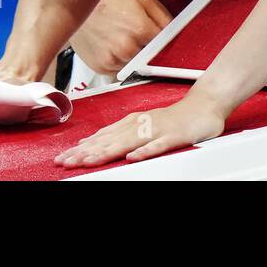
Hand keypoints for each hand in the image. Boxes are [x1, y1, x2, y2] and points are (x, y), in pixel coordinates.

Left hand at [53, 93, 226, 167]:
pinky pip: (158, 145)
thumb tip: (90, 142)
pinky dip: (144, 151)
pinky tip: (132, 158)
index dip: (81, 149)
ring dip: (107, 151)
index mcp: (131, 123)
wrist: (204, 105)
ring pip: (128, 142)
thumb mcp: (141, 124)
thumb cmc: (173, 118)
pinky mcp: (174, 135)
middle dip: (86, 152)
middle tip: (65, 162)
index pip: (101, 137)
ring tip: (88, 161)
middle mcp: (141, 125)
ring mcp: (157, 130)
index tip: (62, 159)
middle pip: (109, 141)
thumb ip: (117, 133)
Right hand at [70, 0, 172, 74]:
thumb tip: (176, 34)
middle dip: (149, 50)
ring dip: (134, 57)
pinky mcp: (100, 68)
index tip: (165, 43)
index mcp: (140, 29)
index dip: (166, 44)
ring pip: (135, 66)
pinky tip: (112, 45)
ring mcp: (112, 60)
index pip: (166, 47)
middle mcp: (126, 48)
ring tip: (122, 38)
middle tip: (139, 36)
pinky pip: (119, 71)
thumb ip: (163, 18)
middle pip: (151, 59)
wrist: (76, 2)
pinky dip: (119, 61)